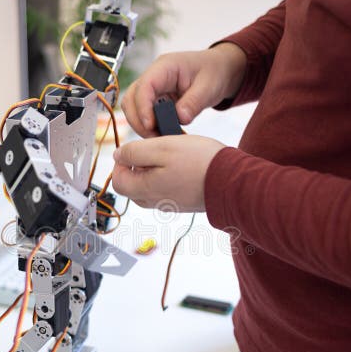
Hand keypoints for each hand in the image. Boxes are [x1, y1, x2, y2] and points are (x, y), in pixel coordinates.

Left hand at [111, 135, 225, 211]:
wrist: (233, 181)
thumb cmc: (199, 163)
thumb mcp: (162, 147)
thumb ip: (135, 152)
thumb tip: (119, 156)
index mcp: (145, 189)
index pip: (117, 182)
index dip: (120, 164)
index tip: (133, 150)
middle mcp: (155, 202)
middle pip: (132, 187)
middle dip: (136, 168)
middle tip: (152, 151)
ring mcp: (171, 204)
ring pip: (150, 189)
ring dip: (153, 172)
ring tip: (170, 156)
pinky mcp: (184, 203)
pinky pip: (167, 191)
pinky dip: (168, 178)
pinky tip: (183, 165)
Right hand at [121, 43, 246, 136]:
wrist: (218, 71)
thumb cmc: (213, 72)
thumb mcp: (209, 86)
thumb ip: (194, 102)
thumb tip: (180, 119)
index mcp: (165, 67)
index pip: (144, 85)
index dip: (143, 107)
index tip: (151, 125)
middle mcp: (153, 77)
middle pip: (131, 99)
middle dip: (138, 121)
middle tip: (156, 138)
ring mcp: (152, 89)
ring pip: (133, 109)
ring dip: (142, 126)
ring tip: (161, 139)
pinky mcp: (155, 101)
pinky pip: (144, 115)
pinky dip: (151, 128)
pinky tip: (165, 136)